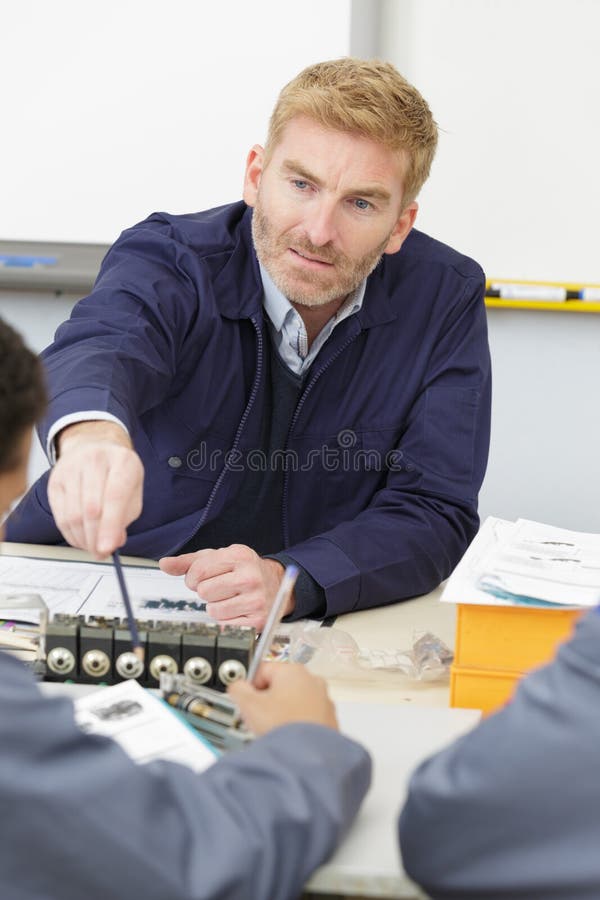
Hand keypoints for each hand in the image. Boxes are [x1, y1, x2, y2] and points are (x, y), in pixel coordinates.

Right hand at [47, 421, 143, 557]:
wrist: (94, 446)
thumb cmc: (118, 473)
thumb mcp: (133, 490)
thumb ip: (125, 517)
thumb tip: (112, 543)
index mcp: (122, 461)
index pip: (115, 496)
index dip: (110, 526)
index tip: (108, 549)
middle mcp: (95, 460)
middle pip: (91, 509)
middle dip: (95, 538)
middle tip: (101, 553)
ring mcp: (71, 468)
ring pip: (73, 514)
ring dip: (83, 539)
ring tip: (93, 546)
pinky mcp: (55, 480)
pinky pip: (60, 515)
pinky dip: (70, 533)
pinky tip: (81, 538)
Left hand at [159, 544, 293, 629]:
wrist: (276, 583)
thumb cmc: (243, 570)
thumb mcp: (219, 558)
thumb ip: (189, 561)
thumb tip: (165, 564)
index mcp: (239, 555)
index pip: (198, 570)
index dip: (193, 578)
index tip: (203, 578)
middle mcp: (250, 576)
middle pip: (204, 591)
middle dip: (207, 592)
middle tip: (221, 588)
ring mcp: (255, 599)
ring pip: (213, 610)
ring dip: (217, 607)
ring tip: (230, 599)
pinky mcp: (258, 620)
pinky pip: (224, 625)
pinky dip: (227, 620)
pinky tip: (237, 610)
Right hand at [228, 662, 337, 735]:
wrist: (307, 756)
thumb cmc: (283, 726)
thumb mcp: (249, 705)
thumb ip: (238, 689)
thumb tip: (237, 686)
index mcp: (293, 671)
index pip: (262, 670)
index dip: (250, 687)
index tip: (247, 701)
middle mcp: (312, 681)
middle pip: (280, 686)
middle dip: (268, 701)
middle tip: (260, 718)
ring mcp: (323, 700)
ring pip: (295, 703)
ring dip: (283, 713)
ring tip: (274, 729)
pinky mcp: (329, 720)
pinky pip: (307, 718)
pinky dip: (297, 725)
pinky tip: (289, 736)